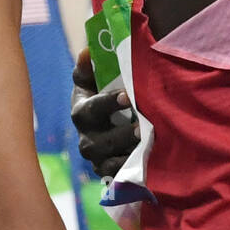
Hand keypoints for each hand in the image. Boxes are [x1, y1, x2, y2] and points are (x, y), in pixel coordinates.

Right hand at [70, 47, 137, 177]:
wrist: (108, 119)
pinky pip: (117, 177)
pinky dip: (130, 172)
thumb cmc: (102, 92)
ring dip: (127, 156)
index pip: (92, 108)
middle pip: (98, 142)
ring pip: (107, 163)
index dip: (108, 103)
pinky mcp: (108, 171)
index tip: (127, 95)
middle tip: (142, 128)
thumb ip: (89, 66)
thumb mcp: (93, 78)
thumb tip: (87, 52)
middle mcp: (85, 138)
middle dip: (121, 136)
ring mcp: (96, 158)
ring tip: (146, 147)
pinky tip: (148, 164)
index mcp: (82, 111)